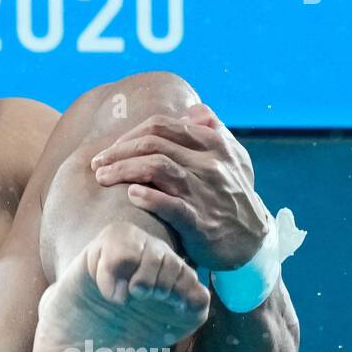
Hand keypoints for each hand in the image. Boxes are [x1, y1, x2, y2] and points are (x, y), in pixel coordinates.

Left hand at [89, 102, 269, 269]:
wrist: (254, 241)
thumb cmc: (233, 195)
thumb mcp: (233, 158)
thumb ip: (213, 130)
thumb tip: (192, 110)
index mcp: (214, 144)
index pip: (162, 125)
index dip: (130, 133)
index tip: (112, 147)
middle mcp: (210, 164)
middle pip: (153, 144)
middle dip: (118, 151)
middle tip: (97, 163)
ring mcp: (206, 193)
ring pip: (157, 168)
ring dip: (123, 169)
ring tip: (102, 177)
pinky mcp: (201, 223)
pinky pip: (172, 206)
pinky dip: (149, 198)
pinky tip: (131, 194)